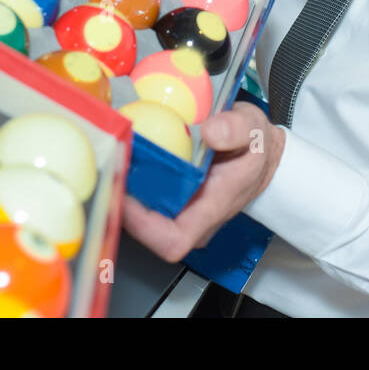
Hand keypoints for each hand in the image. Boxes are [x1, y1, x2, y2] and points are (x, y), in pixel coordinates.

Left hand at [122, 102, 285, 262]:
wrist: (260, 153)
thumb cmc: (256, 148)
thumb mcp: (254, 131)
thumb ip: (235, 129)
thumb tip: (210, 131)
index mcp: (211, 209)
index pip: (172, 240)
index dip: (142, 226)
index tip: (124, 193)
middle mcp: (190, 218)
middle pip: (144, 229)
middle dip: (121, 199)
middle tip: (108, 163)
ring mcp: (178, 211)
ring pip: (137, 214)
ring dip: (120, 188)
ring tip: (109, 155)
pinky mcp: (168, 199)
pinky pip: (141, 197)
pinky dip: (127, 178)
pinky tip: (120, 154)